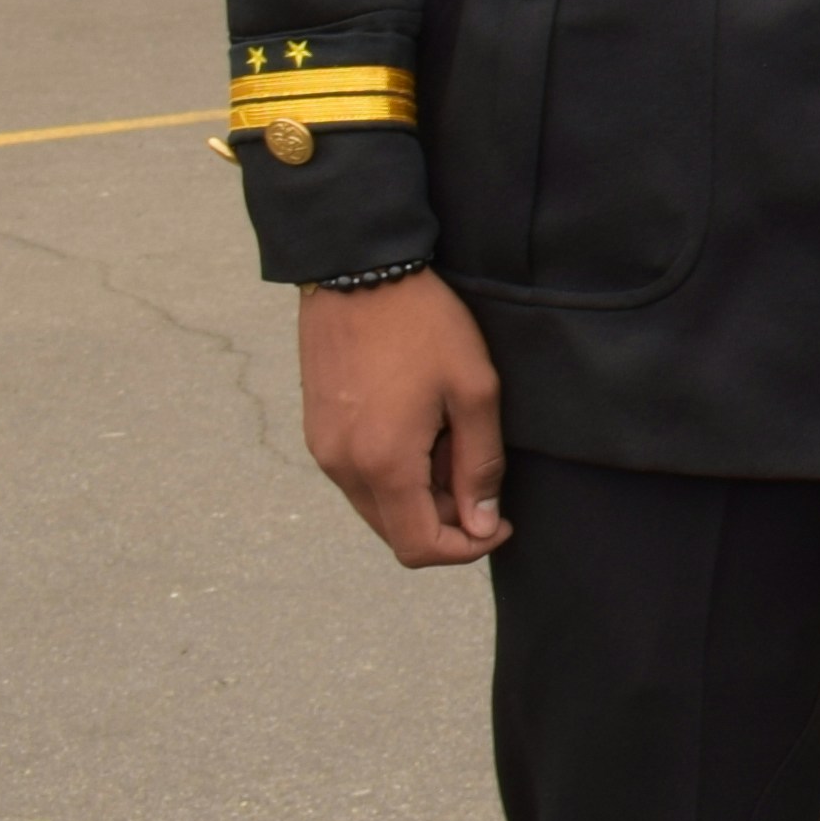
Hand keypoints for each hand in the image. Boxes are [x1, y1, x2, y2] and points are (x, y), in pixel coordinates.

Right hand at [300, 272, 508, 566]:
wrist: (359, 273)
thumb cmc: (425, 326)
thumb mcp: (474, 390)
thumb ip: (480, 465)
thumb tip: (482, 523)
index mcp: (382, 464)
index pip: (420, 547)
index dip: (467, 548)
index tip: (502, 521)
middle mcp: (342, 468)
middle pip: (396, 533)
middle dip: (446, 519)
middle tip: (478, 468)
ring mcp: (323, 451)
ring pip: (377, 507)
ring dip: (420, 494)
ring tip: (451, 438)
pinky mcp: (318, 432)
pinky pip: (359, 478)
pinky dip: (395, 473)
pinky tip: (422, 427)